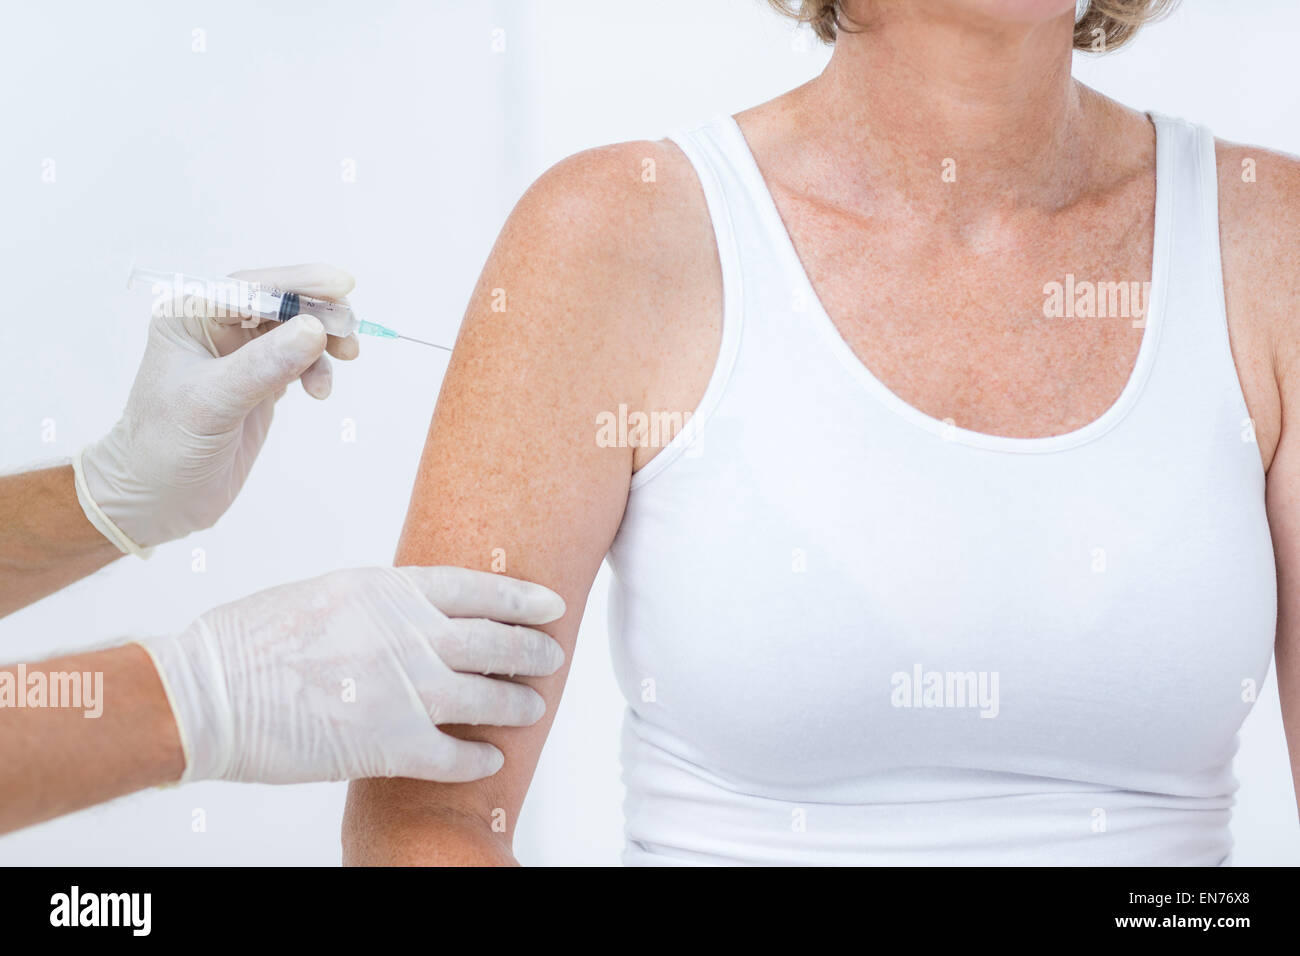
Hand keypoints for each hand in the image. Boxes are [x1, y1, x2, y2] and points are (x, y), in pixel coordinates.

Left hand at [75, 263, 359, 553]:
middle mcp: (216, 329)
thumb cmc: (164, 447)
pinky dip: (317, 369)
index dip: (298, 283)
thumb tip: (314, 330)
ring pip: (295, 331)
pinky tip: (319, 391)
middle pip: (280, 303)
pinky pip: (299, 361)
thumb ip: (263, 366)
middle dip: (319, 312)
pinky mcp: (259, 383)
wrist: (155, 499)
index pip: (251, 287)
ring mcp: (240, 357)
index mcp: (190, 317)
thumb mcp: (212, 404)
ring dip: (325, 342)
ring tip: (346, 359)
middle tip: (351, 331)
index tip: (342, 285)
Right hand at [139, 567, 566, 783]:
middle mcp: (410, 635)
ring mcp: (406, 688)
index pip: (480, 588)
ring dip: (515, 705)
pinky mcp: (390, 743)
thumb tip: (415, 616)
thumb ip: (381, 604)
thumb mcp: (328, 594)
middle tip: (549, 657)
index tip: (550, 605)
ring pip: (487, 698)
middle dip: (530, 651)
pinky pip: (454, 755)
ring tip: (530, 708)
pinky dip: (477, 759)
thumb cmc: (254, 639)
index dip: (522, 598)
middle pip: (495, 642)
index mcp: (391, 590)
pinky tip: (489, 760)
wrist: (208, 691)